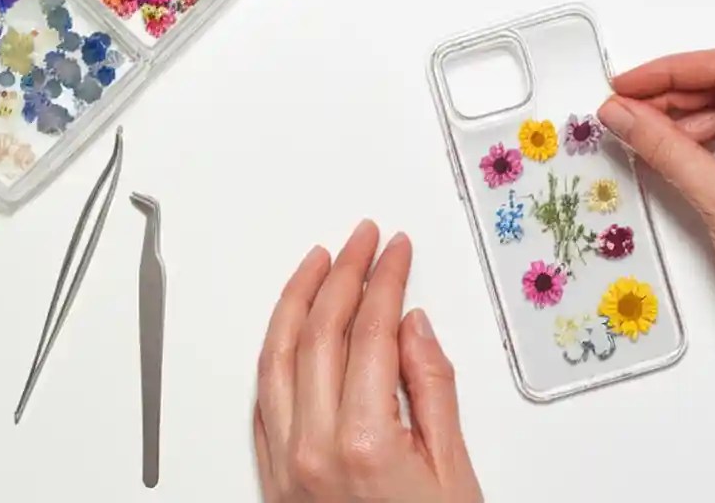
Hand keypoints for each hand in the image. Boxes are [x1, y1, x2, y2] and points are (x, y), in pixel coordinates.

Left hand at [254, 221, 482, 502]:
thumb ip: (432, 391)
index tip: (395, 250)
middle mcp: (311, 446)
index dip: (384, 280)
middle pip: (319, 333)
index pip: (369, 332)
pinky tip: (290, 325)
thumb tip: (413, 326)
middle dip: (343, 273)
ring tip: (318, 261)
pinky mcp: (270, 476)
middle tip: (363, 238)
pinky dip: (274, 349)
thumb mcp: (452, 474)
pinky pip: (262, 395)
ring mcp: (283, 462)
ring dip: (296, 299)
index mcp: (363, 440)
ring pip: (276, 357)